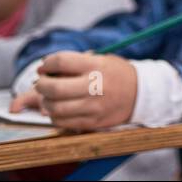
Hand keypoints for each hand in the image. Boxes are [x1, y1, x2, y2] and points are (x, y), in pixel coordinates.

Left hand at [7, 51, 137, 130]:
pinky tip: (59, 108)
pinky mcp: (93, 122)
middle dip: (41, 85)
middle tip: (41, 83)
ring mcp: (94, 106)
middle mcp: (95, 86)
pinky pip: (63, 122)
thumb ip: (74, 64)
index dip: (47, 63)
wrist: (140, 93)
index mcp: (97, 66)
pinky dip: (54, 115)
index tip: (44, 67)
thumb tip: (43, 72)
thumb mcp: (101, 60)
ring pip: (55, 108)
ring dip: (45, 102)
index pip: (61, 61)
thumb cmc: (115, 73)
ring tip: (49, 98)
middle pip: (55, 88)